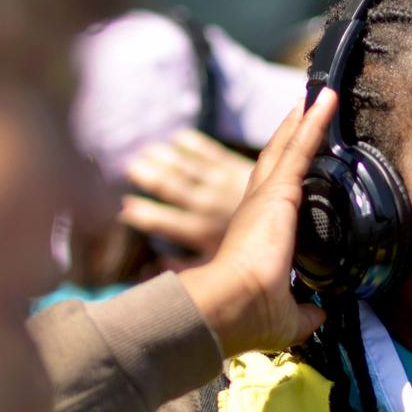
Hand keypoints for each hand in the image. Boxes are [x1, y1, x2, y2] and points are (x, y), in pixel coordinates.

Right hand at [120, 129, 254, 261]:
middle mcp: (210, 206)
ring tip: (147, 152)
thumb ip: (181, 267)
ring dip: (166, 158)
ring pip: (188, 168)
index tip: (126, 209)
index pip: (166, 224)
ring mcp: (222, 184)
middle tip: (131, 168)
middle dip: (151, 178)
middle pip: (174, 189)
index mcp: (202, 233)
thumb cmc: (249, 250)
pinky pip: (210, 152)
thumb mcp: (214, 265)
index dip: (145, 216)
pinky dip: (193, 144)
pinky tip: (179, 138)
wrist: (284, 224)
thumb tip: (148, 273)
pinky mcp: (234, 166)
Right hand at [174, 92, 332, 357]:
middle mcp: (257, 210)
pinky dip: (315, 120)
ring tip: (318, 95)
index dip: (286, 178)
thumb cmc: (251, 314)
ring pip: (288, 147)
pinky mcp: (278, 189)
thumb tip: (320, 314)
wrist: (233, 306)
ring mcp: (265, 196)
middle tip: (304, 108)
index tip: (296, 161)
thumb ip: (307, 313)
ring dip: (304, 120)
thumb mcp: (289, 318)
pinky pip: (302, 145)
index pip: (276, 199)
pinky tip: (326, 98)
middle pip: (277, 161)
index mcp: (259, 237)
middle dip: (291, 135)